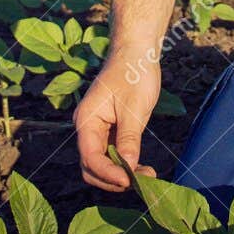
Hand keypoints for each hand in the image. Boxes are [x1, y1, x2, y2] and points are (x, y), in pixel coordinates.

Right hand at [74, 47, 161, 191]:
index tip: (129, 180)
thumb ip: (128, 139)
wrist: (137, 51)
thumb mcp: (134, 108)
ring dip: (121, 173)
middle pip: (92, 166)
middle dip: (113, 178)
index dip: (108, 173)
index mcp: (86, 120)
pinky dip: (125, 163)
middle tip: (139, 182)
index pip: (90, 158)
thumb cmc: (134, 73)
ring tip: (146, 176)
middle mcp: (88, 128)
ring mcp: (98, 130)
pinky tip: (142, 168)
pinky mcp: (111, 129)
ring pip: (103, 163)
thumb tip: (128, 169)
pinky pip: (112, 154)